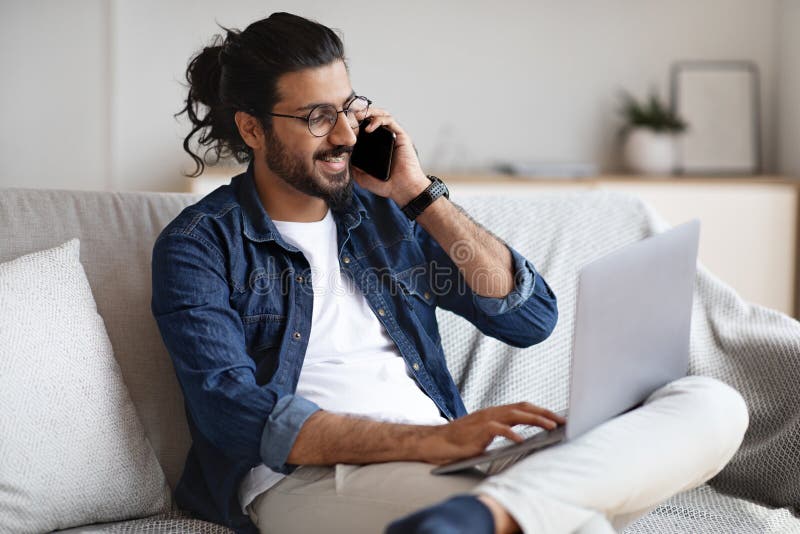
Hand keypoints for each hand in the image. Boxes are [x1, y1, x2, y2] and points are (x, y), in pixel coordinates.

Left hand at [349, 106, 430, 206]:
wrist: (402, 188)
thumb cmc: (386, 185)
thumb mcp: (362, 177)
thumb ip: (352, 167)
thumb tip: (341, 156)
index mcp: (374, 146)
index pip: (363, 128)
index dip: (353, 123)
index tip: (342, 124)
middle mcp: (383, 138)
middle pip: (372, 118)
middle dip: (360, 113)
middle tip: (349, 115)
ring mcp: (392, 136)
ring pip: (381, 115)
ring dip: (369, 112)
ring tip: (358, 116)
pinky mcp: (400, 135)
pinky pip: (389, 121)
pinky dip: (378, 120)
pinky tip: (369, 127)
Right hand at [418, 403, 566, 464]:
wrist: (438, 443)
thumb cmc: (462, 442)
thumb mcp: (487, 436)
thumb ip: (503, 433)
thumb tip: (526, 441)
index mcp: (496, 413)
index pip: (523, 408)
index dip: (542, 411)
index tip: (558, 417)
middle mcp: (493, 412)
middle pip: (524, 407)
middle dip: (545, 413)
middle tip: (563, 421)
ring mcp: (486, 419)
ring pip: (515, 415)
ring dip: (535, 420)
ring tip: (551, 427)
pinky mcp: (478, 430)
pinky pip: (498, 429)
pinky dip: (511, 433)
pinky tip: (521, 440)